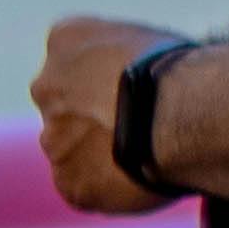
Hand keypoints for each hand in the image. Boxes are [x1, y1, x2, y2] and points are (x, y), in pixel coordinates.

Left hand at [35, 14, 180, 216]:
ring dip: (101, 153)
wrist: (181, 113)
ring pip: (73, 150)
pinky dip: (110, 187)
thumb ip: (127, 57)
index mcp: (66, 39)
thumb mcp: (153, 39)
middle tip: (141, 124)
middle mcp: (45, 87)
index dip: (107, 76)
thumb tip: (143, 80)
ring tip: (150, 152)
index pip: (74, 58)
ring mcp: (53, 139)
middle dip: (95, 116)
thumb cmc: (183, 68)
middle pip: (67, 107)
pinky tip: (142, 177)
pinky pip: (86, 188)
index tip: (135, 87)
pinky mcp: (69, 183)